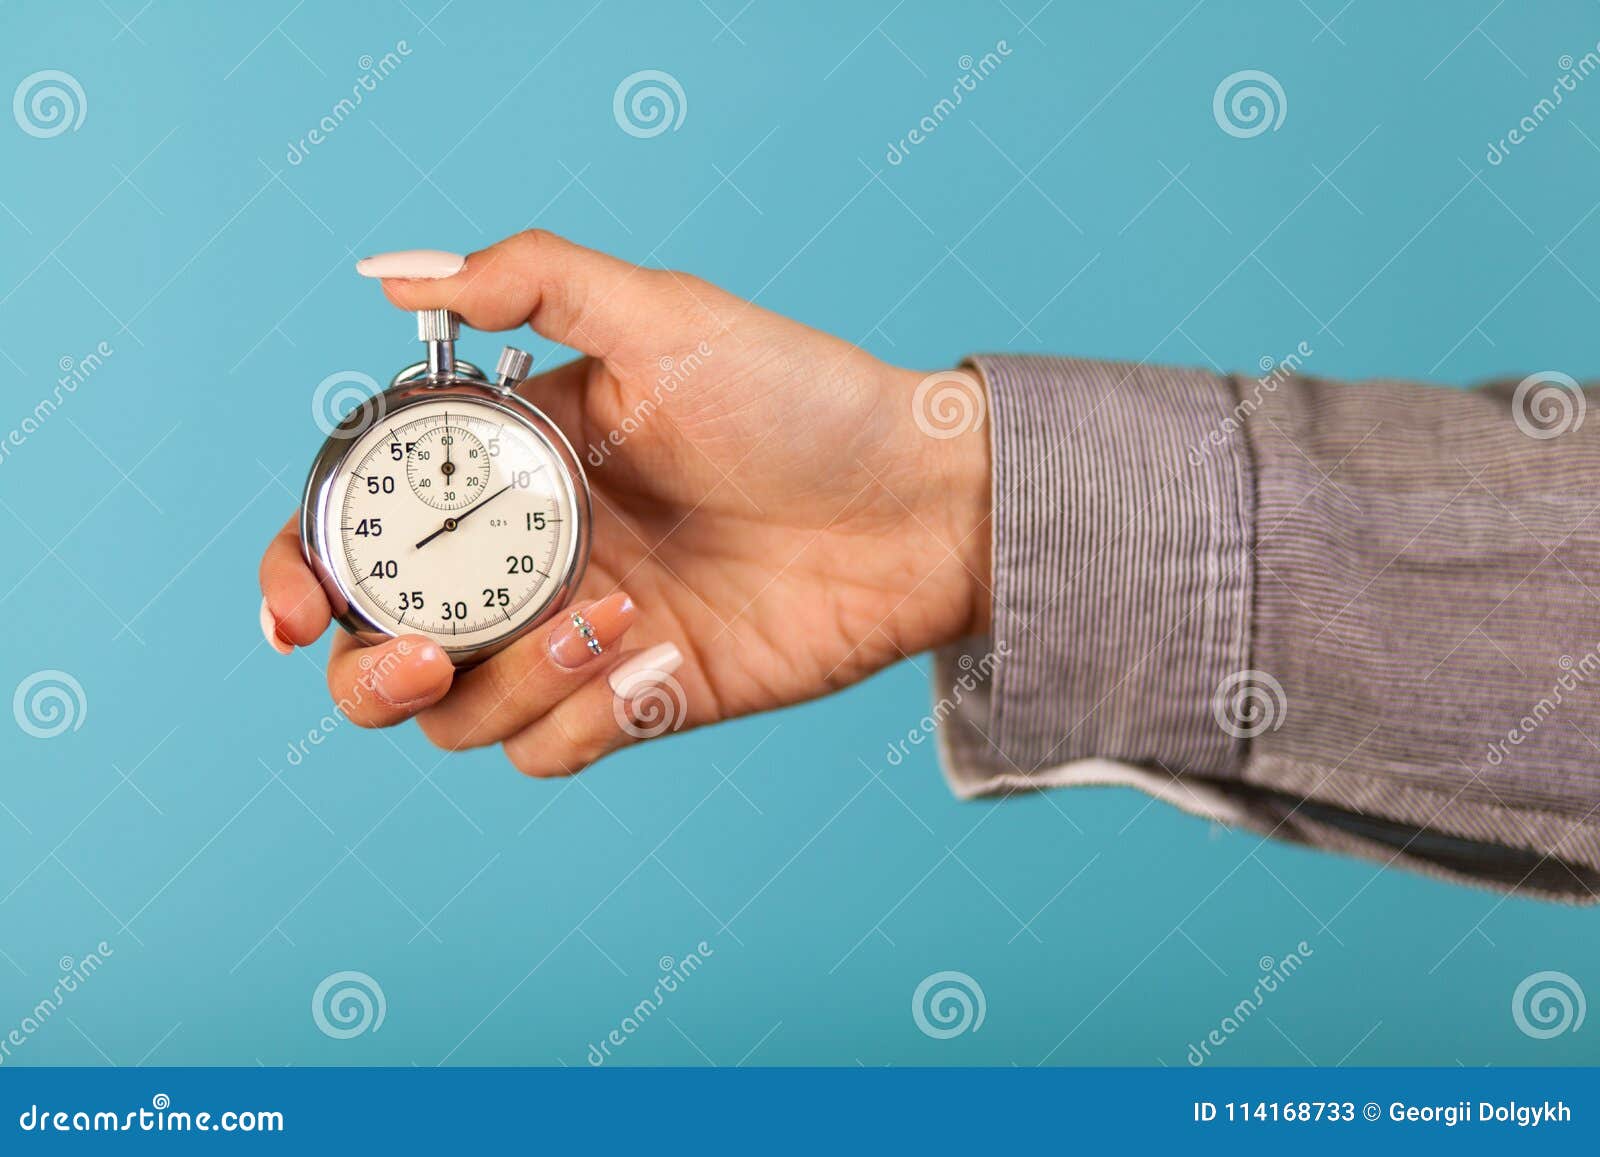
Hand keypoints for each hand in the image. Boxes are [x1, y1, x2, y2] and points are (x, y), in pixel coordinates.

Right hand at [258, 230, 990, 775]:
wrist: (917, 507)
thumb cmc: (799, 398)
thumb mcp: (662, 316)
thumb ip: (529, 284)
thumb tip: (386, 273)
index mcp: (509, 467)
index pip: (366, 531)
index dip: (304, 572)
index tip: (298, 606)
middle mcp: (529, 557)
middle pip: (385, 649)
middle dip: (372, 669)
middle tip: (427, 652)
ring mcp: (581, 637)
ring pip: (463, 713)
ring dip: (512, 681)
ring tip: (616, 614)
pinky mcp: (641, 699)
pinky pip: (555, 750)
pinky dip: (586, 718)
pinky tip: (663, 660)